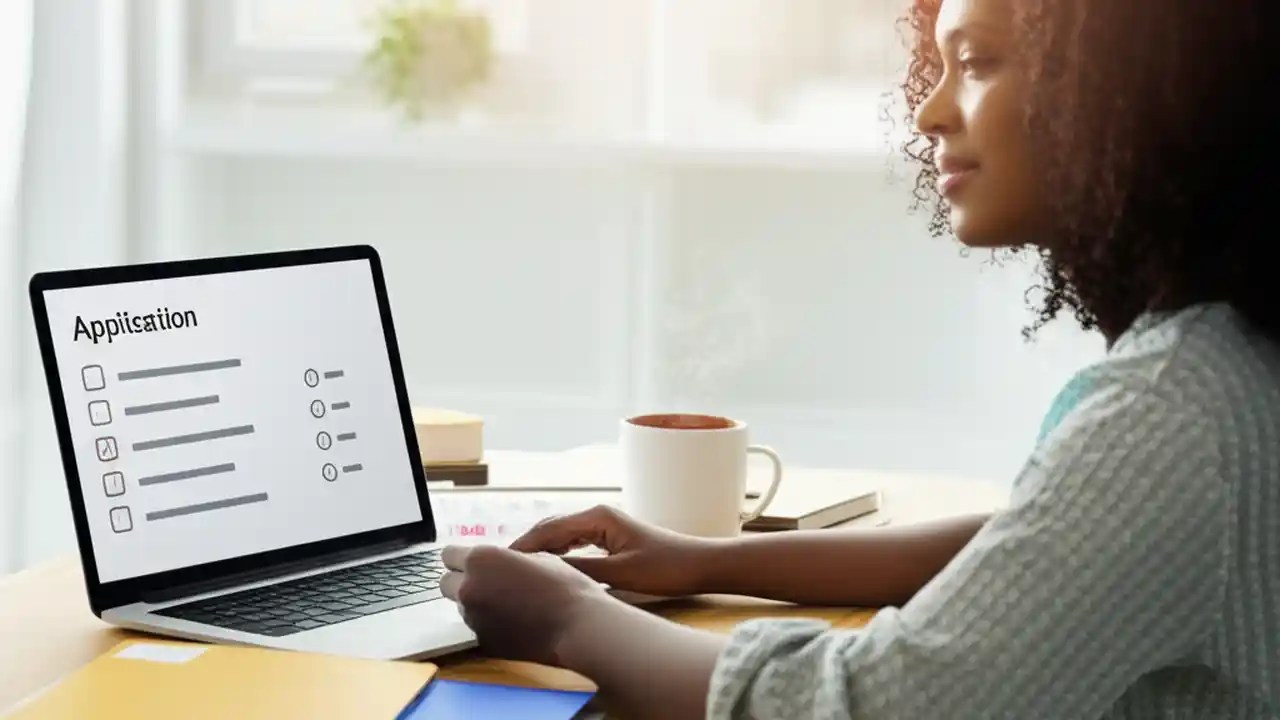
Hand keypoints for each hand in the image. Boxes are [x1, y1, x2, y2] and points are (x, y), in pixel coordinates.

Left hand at [440, 544, 610, 665]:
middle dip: (461, 581)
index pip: (448, 554)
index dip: (463, 557)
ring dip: (477, 603)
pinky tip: (515, 624)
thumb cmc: (564, 584)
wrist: (577, 627)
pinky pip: (478, 627)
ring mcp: (473, 618)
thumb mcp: (536, 557)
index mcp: (480, 559)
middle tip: (488, 583)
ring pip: (462, 606)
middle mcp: (468, 588)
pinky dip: (490, 624)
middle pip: (446, 583)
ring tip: (508, 605)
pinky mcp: (483, 642)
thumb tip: (496, 564)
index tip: (478, 562)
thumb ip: (506, 558)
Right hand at [508, 505, 714, 596]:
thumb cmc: (665, 568)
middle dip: (526, 546)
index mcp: (597, 517)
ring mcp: (604, 524)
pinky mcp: (611, 536)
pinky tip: (548, 567)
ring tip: (517, 569)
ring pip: (561, 534)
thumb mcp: (619, 574)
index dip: (522, 547)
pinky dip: (557, 552)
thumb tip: (544, 572)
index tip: (500, 564)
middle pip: (550, 527)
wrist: (698, 564)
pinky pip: (574, 541)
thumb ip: (580, 570)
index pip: (548, 530)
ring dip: (540, 549)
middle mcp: (597, 514)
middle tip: (500, 568)